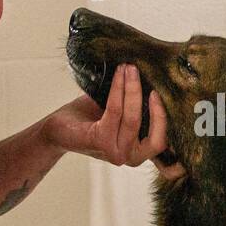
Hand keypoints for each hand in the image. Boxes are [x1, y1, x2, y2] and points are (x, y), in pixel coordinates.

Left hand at [47, 63, 185, 179]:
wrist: (59, 129)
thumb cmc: (91, 119)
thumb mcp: (120, 114)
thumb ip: (138, 105)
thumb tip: (154, 76)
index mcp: (139, 151)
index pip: (162, 141)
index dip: (165, 118)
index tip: (163, 92)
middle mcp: (130, 157)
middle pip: (154, 133)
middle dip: (152, 101)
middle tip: (143, 72)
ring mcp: (116, 152)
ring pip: (133, 119)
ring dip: (132, 89)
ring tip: (129, 68)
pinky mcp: (100, 142)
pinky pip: (115, 112)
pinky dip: (117, 90)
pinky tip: (118, 75)